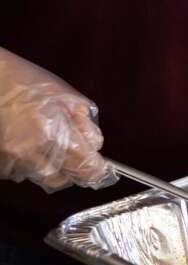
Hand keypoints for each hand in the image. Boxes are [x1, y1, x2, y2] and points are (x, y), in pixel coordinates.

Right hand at [0, 48, 115, 191]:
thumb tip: (95, 146)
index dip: (96, 170)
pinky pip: (21, 173)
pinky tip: (25, 142)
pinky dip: (27, 163)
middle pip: (62, 180)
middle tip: (71, 151)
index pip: (86, 168)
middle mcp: (30, 152)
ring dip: (48, 166)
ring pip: (41, 178)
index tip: (99, 168)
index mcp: (53, 133)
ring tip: (44, 141)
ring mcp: (11, 160)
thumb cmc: (27, 83)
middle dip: (70, 169)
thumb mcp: (67, 98)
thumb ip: (86, 125)